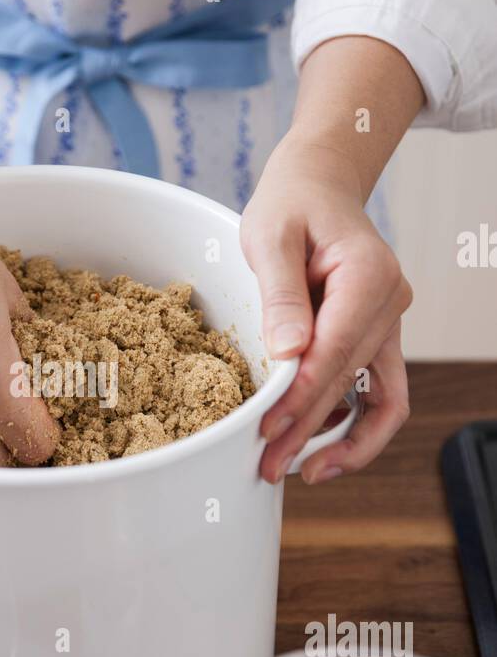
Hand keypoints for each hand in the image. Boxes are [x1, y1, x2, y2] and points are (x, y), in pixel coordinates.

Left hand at [240, 136, 411, 485]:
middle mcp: (390, 304)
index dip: (302, 398)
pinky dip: (353, 423)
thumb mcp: (270, 235)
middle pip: (350, 382)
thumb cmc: (291, 204)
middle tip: (267, 466)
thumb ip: (280, 293)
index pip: (335, 352)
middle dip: (308, 430)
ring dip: (344, 442)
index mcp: (369, 276)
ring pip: (381, 399)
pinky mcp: (376, 337)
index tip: (267, 429)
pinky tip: (319, 450)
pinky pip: (376, 391)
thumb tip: (288, 353)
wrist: (317, 184)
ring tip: (302, 473)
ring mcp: (389, 324)